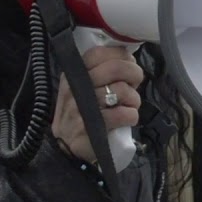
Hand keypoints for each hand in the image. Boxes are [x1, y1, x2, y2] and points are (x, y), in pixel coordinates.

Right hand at [51, 46, 142, 163]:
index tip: (129, 63)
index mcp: (73, 74)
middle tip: (136, 83)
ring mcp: (82, 107)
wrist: (66, 148)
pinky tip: (127, 118)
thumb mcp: (82, 88)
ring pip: (122, 91)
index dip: (120, 55)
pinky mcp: (92, 126)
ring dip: (134, 99)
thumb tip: (129, 58)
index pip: (98, 53)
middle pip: (115, 68)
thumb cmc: (81, 113)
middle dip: (134, 74)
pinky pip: (124, 114)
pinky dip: (132, 116)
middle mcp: (75, 87)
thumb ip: (101, 72)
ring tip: (129, 106)